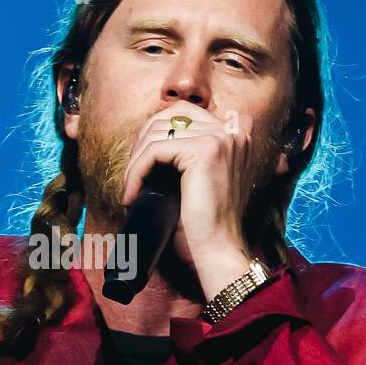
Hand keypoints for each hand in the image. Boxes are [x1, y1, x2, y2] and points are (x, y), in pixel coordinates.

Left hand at [119, 100, 259, 298]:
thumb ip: (185, 153)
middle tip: (132, 175)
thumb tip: (146, 138)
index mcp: (235, 133)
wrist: (217, 251)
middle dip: (142, 143)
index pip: (184, 113)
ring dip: (135, 161)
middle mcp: (232, 129)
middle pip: (169, 116)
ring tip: (131, 189)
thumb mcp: (197, 179)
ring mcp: (221, 137)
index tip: (142, 166)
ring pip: (157, 133)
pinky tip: (132, 194)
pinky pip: (154, 151)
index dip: (156, 134)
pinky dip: (136, 172)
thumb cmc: (204, 223)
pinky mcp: (204, 150)